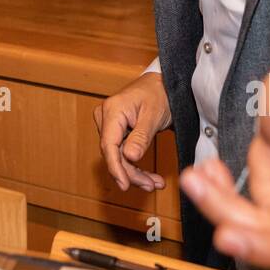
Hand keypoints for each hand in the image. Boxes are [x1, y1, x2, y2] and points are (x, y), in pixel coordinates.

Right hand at [95, 72, 171, 191]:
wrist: (163, 84)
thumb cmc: (159, 94)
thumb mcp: (154, 116)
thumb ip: (141, 137)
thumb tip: (129, 157)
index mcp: (112, 110)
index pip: (108, 145)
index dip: (116, 167)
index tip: (125, 185)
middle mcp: (105, 117)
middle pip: (113, 154)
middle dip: (131, 173)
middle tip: (151, 185)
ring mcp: (109, 124)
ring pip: (118, 156)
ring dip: (135, 172)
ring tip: (154, 183)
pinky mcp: (116, 131)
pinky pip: (121, 152)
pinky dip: (135, 165)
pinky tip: (148, 177)